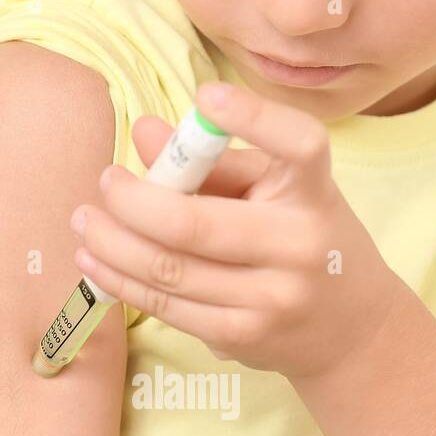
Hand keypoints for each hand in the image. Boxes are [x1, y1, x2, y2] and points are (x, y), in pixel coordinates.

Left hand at [70, 81, 401, 379]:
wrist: (351, 328)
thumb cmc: (304, 240)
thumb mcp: (275, 191)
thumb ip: (213, 162)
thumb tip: (145, 132)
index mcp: (314, 192)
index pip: (299, 146)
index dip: (255, 118)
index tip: (208, 98)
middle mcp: (300, 244)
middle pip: (193, 224)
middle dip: (132, 202)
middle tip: (104, 182)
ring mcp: (273, 298)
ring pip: (169, 269)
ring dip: (112, 244)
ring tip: (85, 222)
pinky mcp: (244, 337)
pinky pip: (168, 306)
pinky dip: (122, 282)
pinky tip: (97, 262)